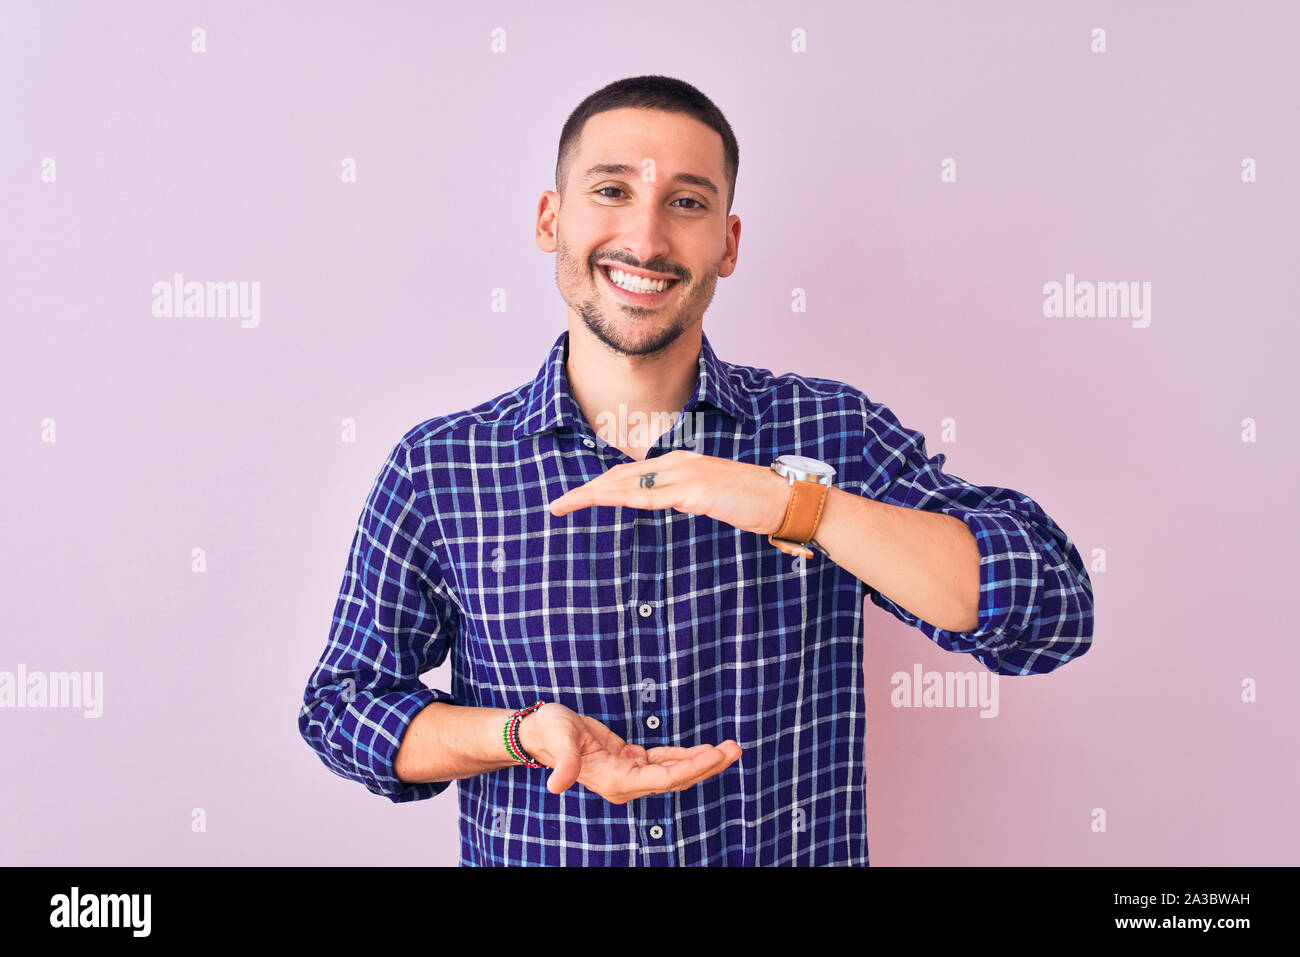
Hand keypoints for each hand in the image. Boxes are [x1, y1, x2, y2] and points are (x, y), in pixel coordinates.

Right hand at [516, 702, 742, 804]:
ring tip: (730, 748)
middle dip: (707, 765)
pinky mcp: (630, 762)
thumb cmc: (550, 731)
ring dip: (703, 761)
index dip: (690, 767)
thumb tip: (557, 786)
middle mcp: (625, 783)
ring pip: (675, 772)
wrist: (540, 732)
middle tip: (736, 749)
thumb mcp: (559, 739)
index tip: (715, 755)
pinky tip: (706, 750)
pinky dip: (686, 756)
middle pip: (676, 778)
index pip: (662, 778)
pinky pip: (665, 762)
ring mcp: (629, 774)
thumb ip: (565, 763)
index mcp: (613, 781)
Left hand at [547, 449, 788, 536]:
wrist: (784, 499)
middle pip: (620, 476)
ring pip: (628, 484)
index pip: (629, 475)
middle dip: (585, 491)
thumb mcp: (712, 498)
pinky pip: (651, 496)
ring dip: (593, 494)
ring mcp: (686, 475)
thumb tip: (672, 504)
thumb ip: (688, 498)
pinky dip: (622, 498)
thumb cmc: (752, 502)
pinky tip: (602, 502)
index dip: (599, 486)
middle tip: (556, 506)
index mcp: (680, 464)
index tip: (575, 499)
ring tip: (565, 505)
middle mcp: (678, 464)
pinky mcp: (696, 491)